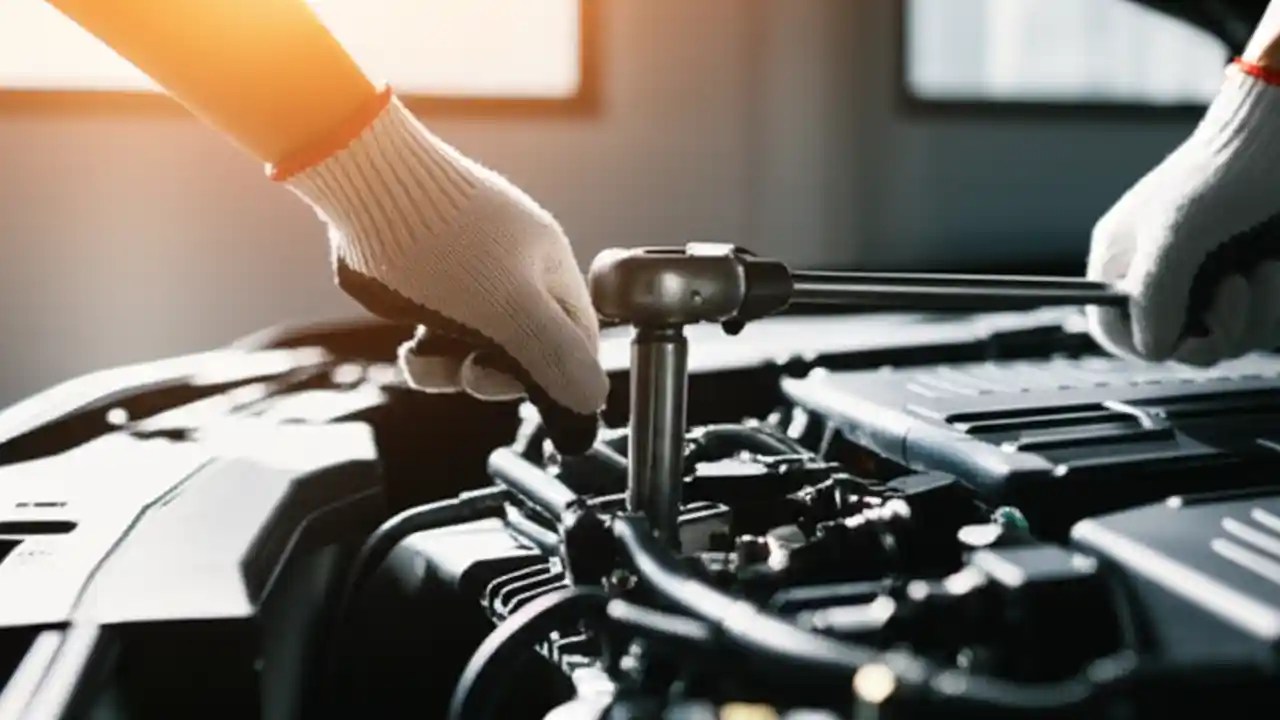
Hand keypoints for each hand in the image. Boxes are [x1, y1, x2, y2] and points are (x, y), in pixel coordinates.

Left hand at [279, 91, 606, 451]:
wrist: (366, 184)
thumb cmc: (442, 240)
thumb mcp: (507, 308)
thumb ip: (553, 356)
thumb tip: (595, 401)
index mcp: (550, 269)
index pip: (578, 340)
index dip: (559, 377)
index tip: (525, 395)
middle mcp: (518, 270)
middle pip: (525, 349)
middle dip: (494, 374)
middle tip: (467, 375)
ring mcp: (472, 273)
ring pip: (477, 346)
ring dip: (452, 367)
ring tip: (424, 358)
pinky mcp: (431, 278)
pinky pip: (441, 330)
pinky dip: (426, 349)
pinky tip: (409, 346)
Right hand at [1087, 61, 1279, 365]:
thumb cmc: (1227, 170)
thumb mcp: (1177, 232)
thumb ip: (1153, 294)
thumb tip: (1151, 350)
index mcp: (1123, 261)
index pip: (1111, 328)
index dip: (1141, 343)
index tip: (1179, 335)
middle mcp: (1161, 276)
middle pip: (1173, 344)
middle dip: (1212, 330)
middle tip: (1233, 291)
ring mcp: (1206, 280)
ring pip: (1221, 339)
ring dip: (1252, 317)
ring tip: (1263, 271)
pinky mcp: (1247, 282)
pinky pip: (1256, 325)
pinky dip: (1273, 308)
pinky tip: (1275, 270)